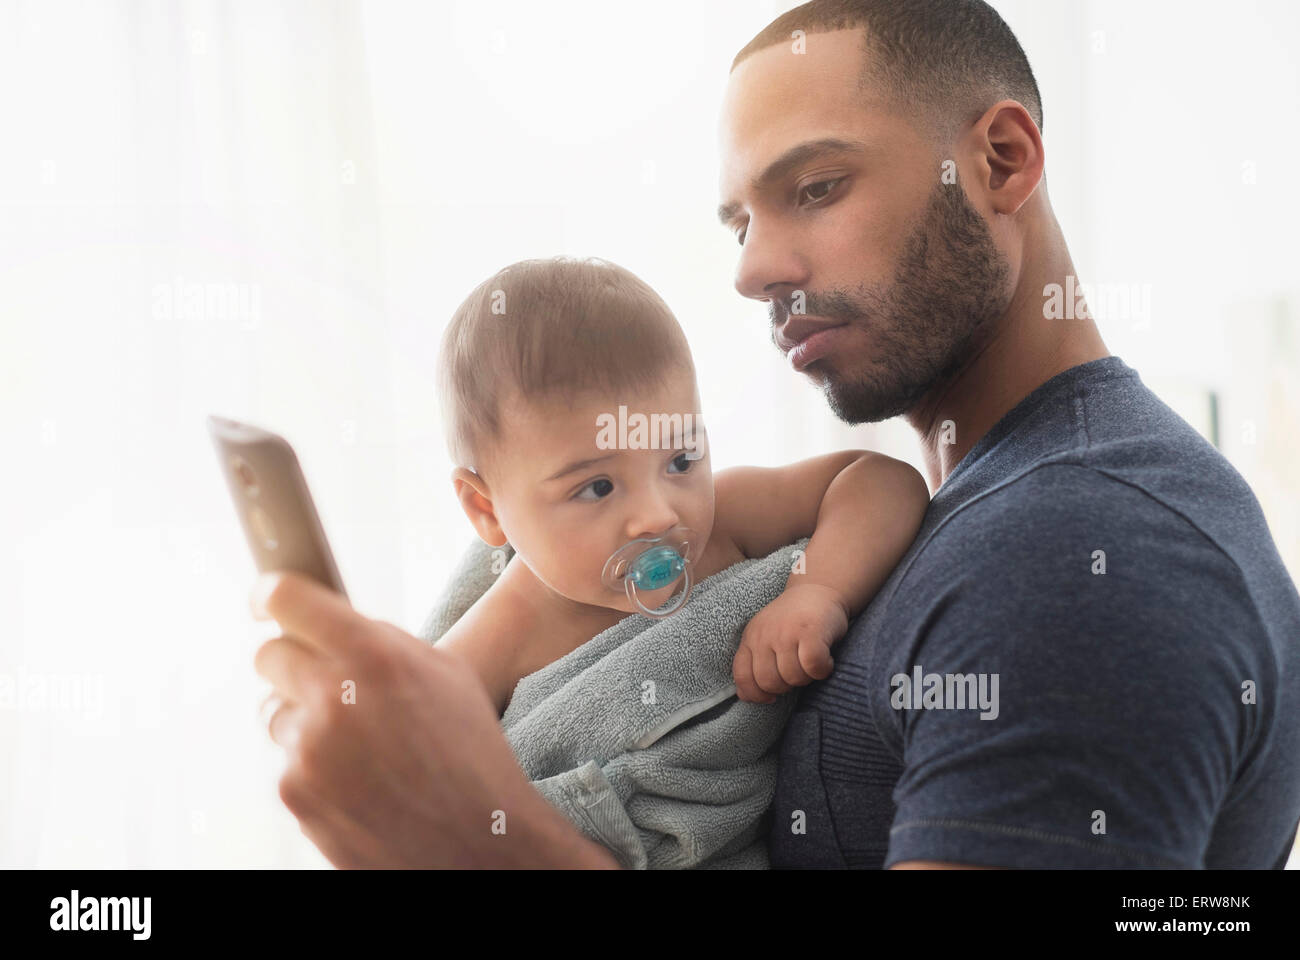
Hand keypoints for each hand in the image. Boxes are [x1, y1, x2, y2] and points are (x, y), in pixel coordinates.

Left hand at [250, 570, 618, 867]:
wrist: (476, 841)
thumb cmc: (470, 753)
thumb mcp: (445, 674)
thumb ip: (384, 642)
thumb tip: (334, 621)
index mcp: (374, 655)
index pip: (288, 598)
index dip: (270, 594)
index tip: (266, 600)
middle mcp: (333, 696)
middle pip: (269, 655)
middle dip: (293, 661)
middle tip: (324, 679)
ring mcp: (307, 749)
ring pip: (274, 711)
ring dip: (303, 718)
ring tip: (356, 744)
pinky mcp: (293, 793)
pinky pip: (284, 761)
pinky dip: (310, 766)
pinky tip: (355, 778)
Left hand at [732, 582, 846, 702]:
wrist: (819, 589)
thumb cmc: (793, 620)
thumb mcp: (766, 636)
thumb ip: (755, 662)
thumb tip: (745, 696)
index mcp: (751, 637)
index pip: (742, 676)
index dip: (756, 694)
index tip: (771, 697)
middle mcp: (765, 634)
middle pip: (769, 682)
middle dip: (786, 687)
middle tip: (798, 674)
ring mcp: (787, 632)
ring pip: (792, 677)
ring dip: (807, 678)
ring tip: (811, 664)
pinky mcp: (810, 631)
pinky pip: (813, 666)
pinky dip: (822, 670)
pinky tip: (826, 662)